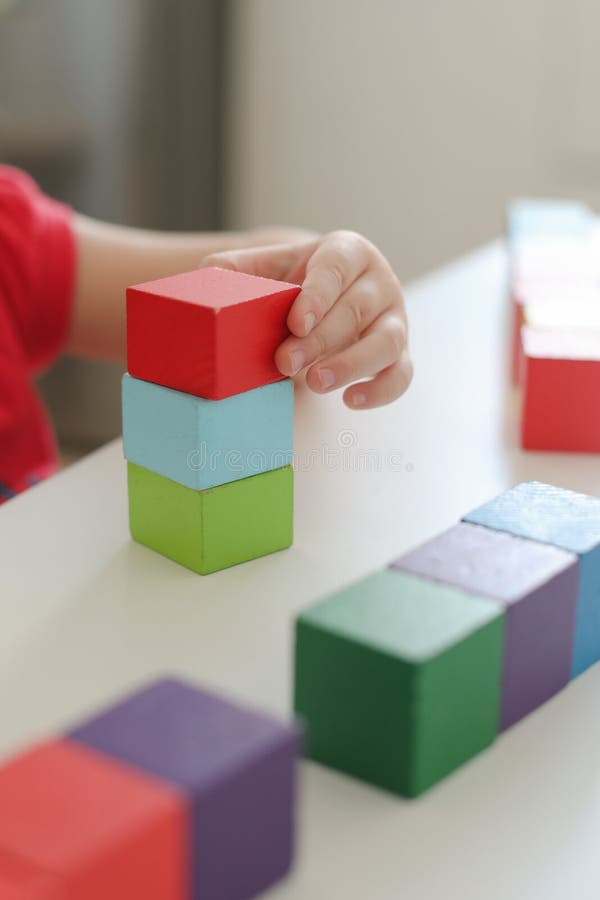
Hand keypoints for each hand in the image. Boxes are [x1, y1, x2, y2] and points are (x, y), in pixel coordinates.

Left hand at [202, 230, 411, 408]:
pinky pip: (401, 374)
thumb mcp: (270, 266)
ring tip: (316, 383)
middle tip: (284, 363)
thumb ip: (240, 268)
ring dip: (352, 365)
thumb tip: (208, 277)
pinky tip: (351, 401)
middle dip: (319, 340)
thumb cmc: (297, 281)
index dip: (317, 295)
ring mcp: (395, 318)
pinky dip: (381, 391)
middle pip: (355, 310)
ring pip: (386, 342)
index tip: (295, 322)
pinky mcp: (401, 352)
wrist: (330, 296)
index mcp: (348, 251)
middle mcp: (379, 282)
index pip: (336, 268)